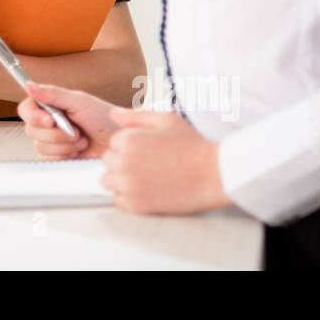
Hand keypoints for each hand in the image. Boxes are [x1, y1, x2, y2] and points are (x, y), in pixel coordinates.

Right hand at [18, 80, 119, 158]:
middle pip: (31, 131)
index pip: (25, 110)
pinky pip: (48, 160)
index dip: (34, 117)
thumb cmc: (104, 118)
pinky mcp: (56, 157)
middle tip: (76, 130)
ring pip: (40, 147)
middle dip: (57, 133)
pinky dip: (66, 155)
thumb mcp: (79, 102)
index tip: (50, 120)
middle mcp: (47, 122)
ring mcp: (50, 141)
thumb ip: (52, 94)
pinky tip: (78, 150)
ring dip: (64, 145)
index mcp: (49, 105)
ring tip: (81, 139)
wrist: (118, 141)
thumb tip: (29, 85)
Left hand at [100, 106, 231, 214]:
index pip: (113, 142)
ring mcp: (129, 185)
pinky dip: (127, 196)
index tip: (148, 149)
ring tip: (145, 176)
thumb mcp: (165, 120)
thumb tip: (112, 114)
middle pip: (107, 161)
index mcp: (128, 140)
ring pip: (107, 181)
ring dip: (120, 178)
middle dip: (122, 160)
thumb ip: (136, 116)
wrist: (212, 174)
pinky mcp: (137, 205)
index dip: (130, 144)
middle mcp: (123, 162)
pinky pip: (117, 200)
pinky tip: (146, 189)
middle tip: (148, 162)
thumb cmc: (192, 144)